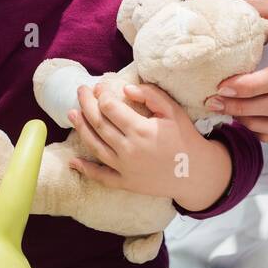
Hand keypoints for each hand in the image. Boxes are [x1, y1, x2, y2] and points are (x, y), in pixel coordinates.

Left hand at [66, 82, 229, 209]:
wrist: (195, 173)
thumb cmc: (185, 138)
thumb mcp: (173, 111)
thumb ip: (151, 95)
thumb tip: (125, 89)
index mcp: (140, 129)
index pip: (110, 107)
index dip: (101, 94)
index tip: (99, 85)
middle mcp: (128, 149)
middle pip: (98, 123)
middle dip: (86, 104)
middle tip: (80, 91)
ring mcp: (125, 168)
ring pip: (94, 146)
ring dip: (81, 129)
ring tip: (71, 114)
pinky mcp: (126, 182)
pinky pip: (101, 176)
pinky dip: (86, 170)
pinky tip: (73, 162)